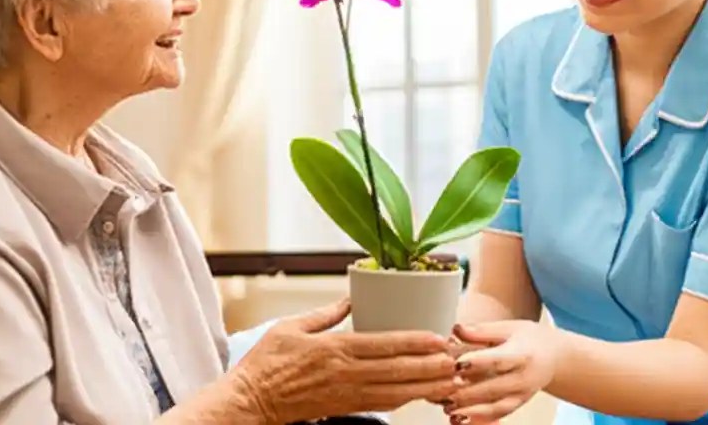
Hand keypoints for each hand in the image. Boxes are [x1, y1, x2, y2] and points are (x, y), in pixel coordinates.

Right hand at [229, 299, 457, 423]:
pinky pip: (381, 405)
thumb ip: (325, 313)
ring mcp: (347, 394)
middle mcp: (346, 373)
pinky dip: (404, 399)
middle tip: (456, 361)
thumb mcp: (290, 326)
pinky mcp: (344, 408)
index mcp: (335, 348)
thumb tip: (349, 298)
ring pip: (396, 392)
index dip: (415, 342)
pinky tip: (420, 394)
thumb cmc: (266, 363)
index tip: (438, 337)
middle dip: (431, 367)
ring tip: (449, 380)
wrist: (251, 402)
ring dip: (425, 386)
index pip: (384, 344)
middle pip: (398, 371)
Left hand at [443, 321, 558, 423]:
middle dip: (468, 392)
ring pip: (495, 407)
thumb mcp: (509, 327)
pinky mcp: (517, 405)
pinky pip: (497, 415)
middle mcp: (523, 378)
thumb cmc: (529, 339)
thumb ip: (481, 331)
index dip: (477, 363)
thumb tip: (456, 329)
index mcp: (522, 354)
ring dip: (470, 410)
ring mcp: (521, 395)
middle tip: (444, 390)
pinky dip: (478, 419)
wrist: (556, 357)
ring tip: (448, 408)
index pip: (498, 360)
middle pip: (494, 387)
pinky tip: (459, 418)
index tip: (457, 364)